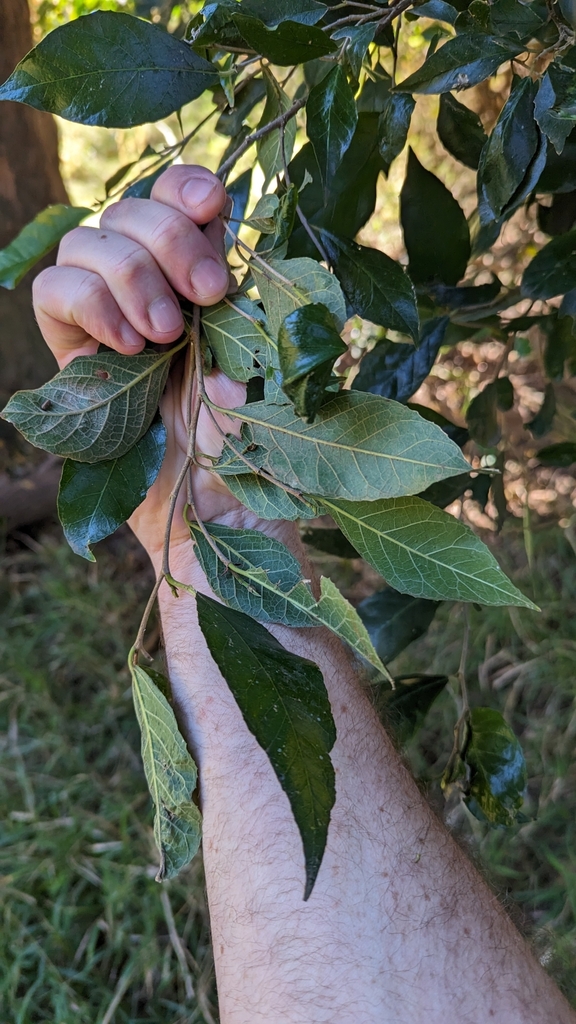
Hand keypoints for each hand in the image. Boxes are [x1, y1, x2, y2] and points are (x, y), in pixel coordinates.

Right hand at [33, 165, 262, 565]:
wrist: (213, 515)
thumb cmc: (252, 447)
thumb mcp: (267, 371)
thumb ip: (250, 313)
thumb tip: (228, 268)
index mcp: (204, 279)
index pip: (179, 198)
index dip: (187, 186)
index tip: (214, 208)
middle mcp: (154, 287)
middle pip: (131, 208)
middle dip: (168, 238)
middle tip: (205, 295)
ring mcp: (109, 317)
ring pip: (88, 240)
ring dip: (128, 274)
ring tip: (163, 337)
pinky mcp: (73, 353)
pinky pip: (52, 292)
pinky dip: (87, 303)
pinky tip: (127, 347)